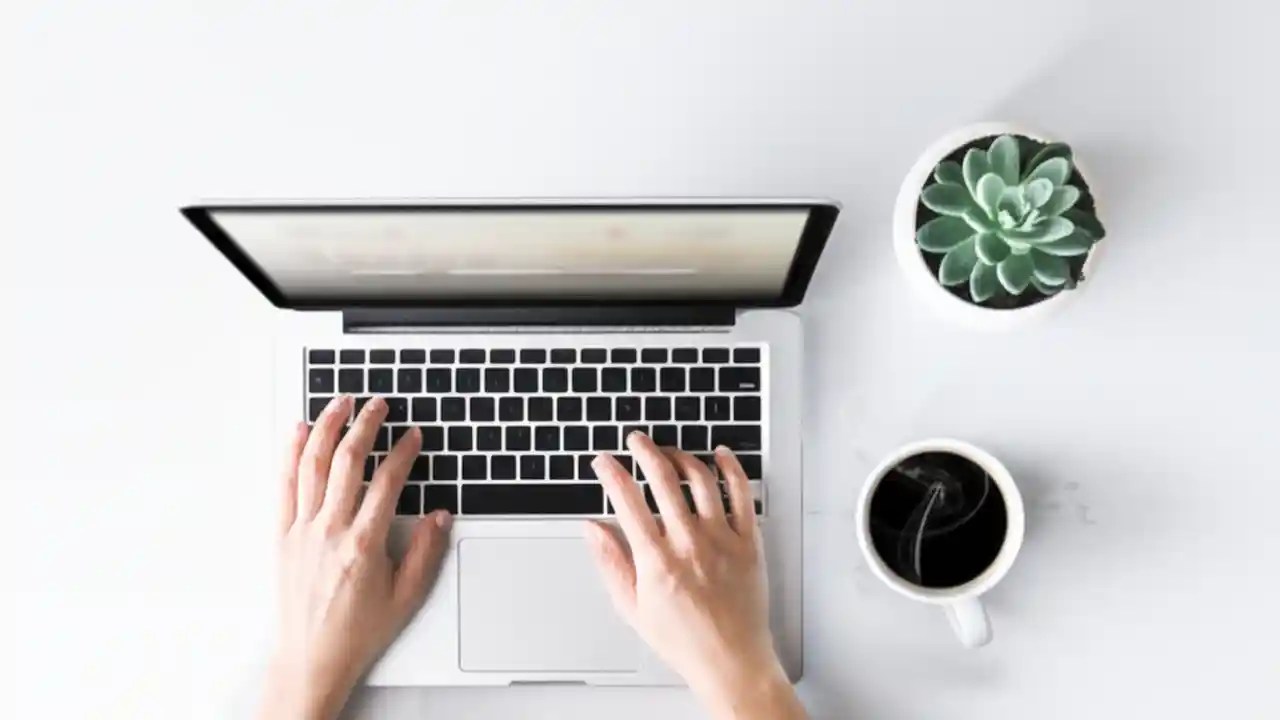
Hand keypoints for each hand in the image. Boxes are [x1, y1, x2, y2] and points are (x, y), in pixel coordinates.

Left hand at [260, 395, 452, 719]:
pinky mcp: (283, 536)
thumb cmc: (356, 632)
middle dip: (366, 425)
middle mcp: (330, 531)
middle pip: (349, 462)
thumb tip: (439, 516)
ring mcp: (302, 531)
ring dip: (328, 427)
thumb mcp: (406, 596)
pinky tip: (299, 432)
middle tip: (378, 405)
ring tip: (340, 404)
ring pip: (313, 465)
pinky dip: (292, 454)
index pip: (387, 482)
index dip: (404, 452)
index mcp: (364, 544)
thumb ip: (425, 552)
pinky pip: (285, 485)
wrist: (311, 658)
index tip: (413, 437)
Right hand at [586, 433, 805, 719]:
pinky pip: (741, 493)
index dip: (611, 473)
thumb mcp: (632, 607)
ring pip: (700, 479)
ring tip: (670, 451)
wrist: (731, 660)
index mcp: (657, 560)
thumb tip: (593, 529)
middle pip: (663, 479)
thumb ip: (611, 563)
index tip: (604, 462)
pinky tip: (720, 455)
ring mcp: (722, 539)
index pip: (627, 501)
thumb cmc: (683, 640)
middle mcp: (689, 543)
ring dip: (681, 456)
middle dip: (644, 451)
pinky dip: (730, 468)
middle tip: (636, 441)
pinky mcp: (748, 541)